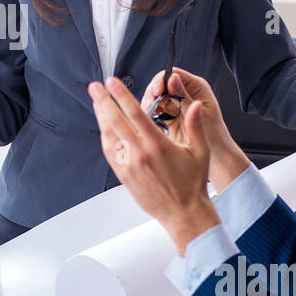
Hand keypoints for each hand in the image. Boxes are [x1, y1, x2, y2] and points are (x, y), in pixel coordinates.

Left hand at [88, 76, 220, 255]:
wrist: (183, 213)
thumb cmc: (191, 184)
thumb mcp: (200, 152)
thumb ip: (196, 126)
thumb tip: (196, 106)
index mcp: (157, 144)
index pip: (135, 112)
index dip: (121, 95)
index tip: (112, 82)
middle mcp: (140, 154)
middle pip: (115, 120)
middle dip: (102, 101)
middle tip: (94, 87)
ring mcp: (129, 165)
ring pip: (108, 135)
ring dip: (101, 117)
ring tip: (96, 103)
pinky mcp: (124, 176)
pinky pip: (109, 152)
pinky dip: (104, 137)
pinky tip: (103, 128)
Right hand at [140, 68, 249, 193]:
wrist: (217, 157)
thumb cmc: (214, 136)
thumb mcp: (198, 113)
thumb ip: (183, 96)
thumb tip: (172, 78)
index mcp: (196, 88)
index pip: (174, 74)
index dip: (162, 80)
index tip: (157, 90)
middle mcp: (186, 94)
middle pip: (162, 85)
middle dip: (153, 93)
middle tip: (151, 103)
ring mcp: (177, 106)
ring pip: (157, 97)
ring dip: (151, 103)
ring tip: (150, 112)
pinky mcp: (170, 117)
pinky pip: (156, 110)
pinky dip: (151, 113)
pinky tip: (151, 118)